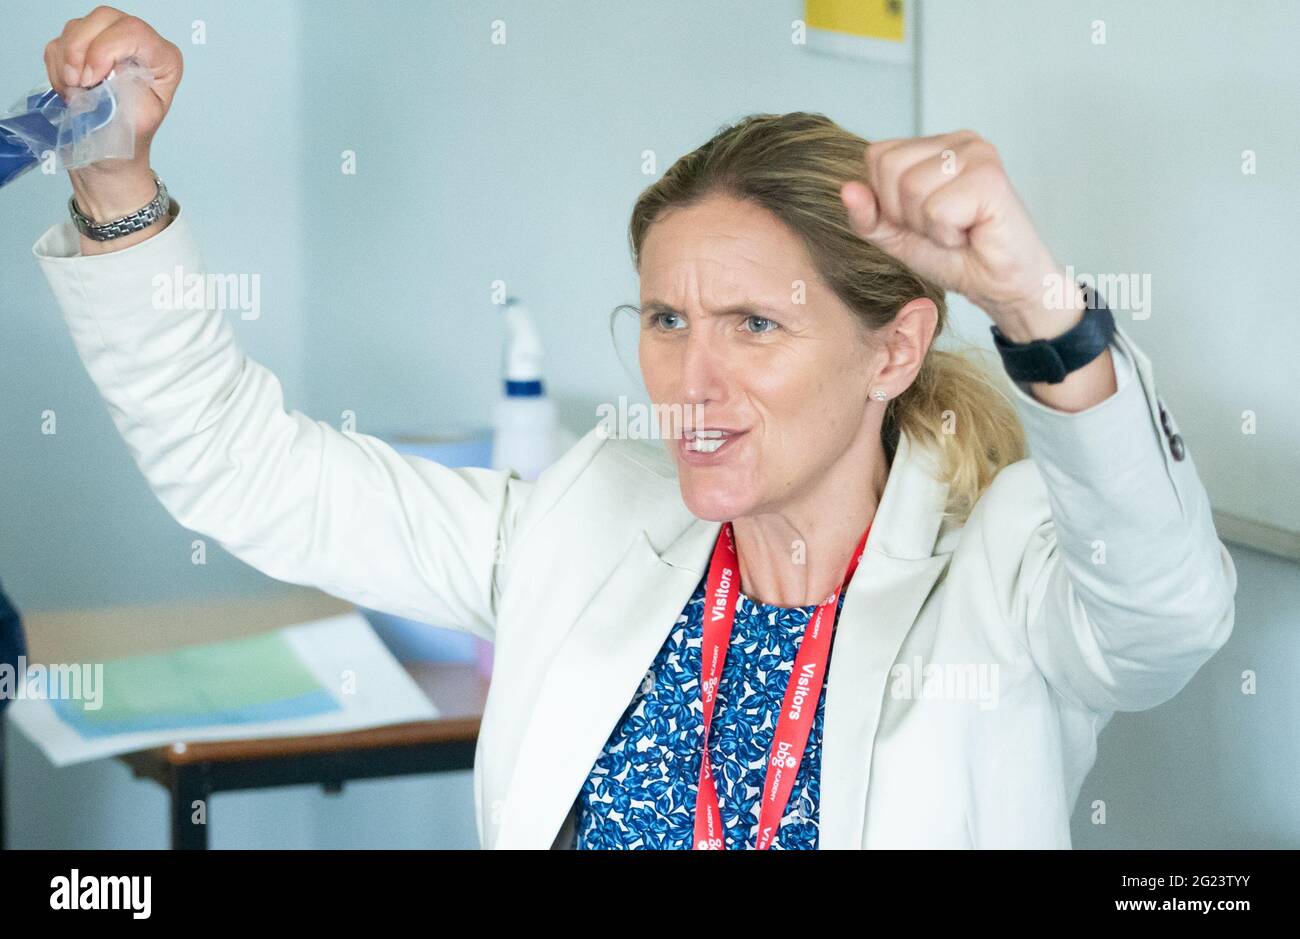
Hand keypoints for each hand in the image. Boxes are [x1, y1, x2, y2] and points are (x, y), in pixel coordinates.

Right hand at [44, 5, 182, 166]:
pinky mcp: (82, 49)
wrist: (108, 155)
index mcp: (163, 58)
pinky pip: (58, 44)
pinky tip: (70, 92)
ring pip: (76, 29)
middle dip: (81, 51)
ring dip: (67, 64)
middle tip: (79, 85)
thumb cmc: (128, 139)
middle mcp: (139, 43)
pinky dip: (57, 69)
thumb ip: (123, 85)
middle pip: (103, 19)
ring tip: (77, 95)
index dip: (105, 50)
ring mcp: (108, 42)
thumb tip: (100, 67)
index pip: (133, 31)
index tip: (93, 81)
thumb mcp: (137, 116)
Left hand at [841, 130, 1081, 339]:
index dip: (887, 201)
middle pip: (888, 167)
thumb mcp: (898, 237)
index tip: (923, 220)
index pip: (877, 156)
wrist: (1002, 287)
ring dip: (928, 226)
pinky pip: (937, 209)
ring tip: (958, 231)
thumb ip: (869, 216)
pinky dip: (947, 234)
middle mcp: (958, 140)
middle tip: (942, 228)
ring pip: (910, 188)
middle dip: (905, 213)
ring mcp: (977, 153)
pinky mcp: (990, 177)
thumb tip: (846, 189)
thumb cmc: (958, 258)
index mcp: (936, 145)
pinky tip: (972, 234)